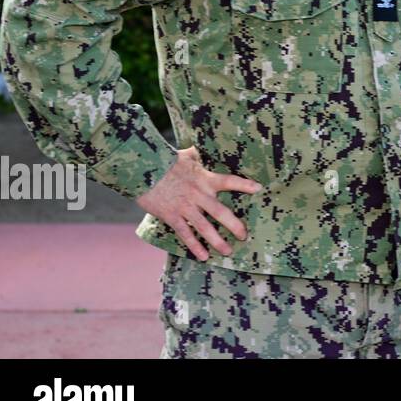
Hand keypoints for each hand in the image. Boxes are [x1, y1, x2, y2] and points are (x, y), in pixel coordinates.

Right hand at [136, 147, 262, 261]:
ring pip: (205, 228)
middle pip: (221, 213)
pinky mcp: (171, 216)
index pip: (230, 181)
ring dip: (218, 241)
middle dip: (235, 226)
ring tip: (228, 251)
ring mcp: (185, 207)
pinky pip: (185, 234)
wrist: (141, 170)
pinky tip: (203, 256)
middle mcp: (199, 195)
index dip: (245, 185)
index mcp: (205, 178)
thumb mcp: (186, 155)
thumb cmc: (165, 160)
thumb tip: (206, 144)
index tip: (259, 188)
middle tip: (244, 236)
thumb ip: (199, 155)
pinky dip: (194, 246)